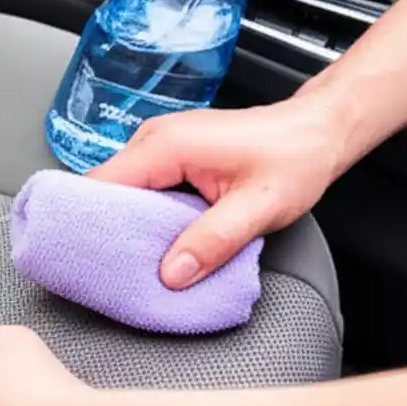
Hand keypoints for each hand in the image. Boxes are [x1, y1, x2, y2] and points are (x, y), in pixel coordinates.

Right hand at [88, 95, 347, 288]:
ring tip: (134, 259)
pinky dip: (142, 216)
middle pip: (104, 190)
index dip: (87, 222)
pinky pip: (140, 189)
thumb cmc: (296, 156)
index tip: (87, 257)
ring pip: (121, 192)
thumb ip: (214, 241)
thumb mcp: (259, 207)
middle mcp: (155, 139)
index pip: (100, 185)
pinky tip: (156, 241)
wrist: (319, 131)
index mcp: (167, 145)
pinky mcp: (168, 156)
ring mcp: (159, 145)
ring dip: (125, 225)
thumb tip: (172, 274)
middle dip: (106, 230)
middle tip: (112, 269)